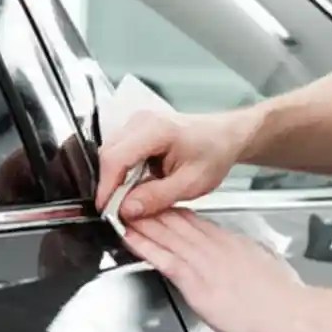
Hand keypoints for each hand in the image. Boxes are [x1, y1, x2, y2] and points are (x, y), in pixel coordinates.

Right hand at [95, 110, 248, 218]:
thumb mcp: (191, 184)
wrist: (225, 136)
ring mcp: (136, 122)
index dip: (107, 187)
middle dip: (109, 186)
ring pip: (109, 154)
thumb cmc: (214, 154)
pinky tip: (137, 185)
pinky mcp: (135, 128)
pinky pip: (118, 152)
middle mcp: (141, 121)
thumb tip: (125, 210)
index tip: (107, 211)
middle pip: (108, 155)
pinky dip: (122, 172)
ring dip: (116, 179)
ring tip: (132, 199)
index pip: (116, 158)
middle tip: (119, 211)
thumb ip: (156, 197)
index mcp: (156, 130)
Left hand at [123, 210, 312, 331]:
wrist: (291, 314)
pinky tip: (129, 238)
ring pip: (165, 234)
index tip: (154, 202)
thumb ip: (248, 257)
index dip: (169, 209)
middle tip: (128, 198)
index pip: (193, 220)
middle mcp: (213, 246)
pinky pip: (163, 258)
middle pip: (175, 221)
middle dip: (149, 209)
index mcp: (229, 242)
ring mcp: (203, 262)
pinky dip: (144, 246)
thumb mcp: (265, 263)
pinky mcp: (196, 282)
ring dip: (140, 222)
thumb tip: (247, 257)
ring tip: (120, 211)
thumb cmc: (283, 297)